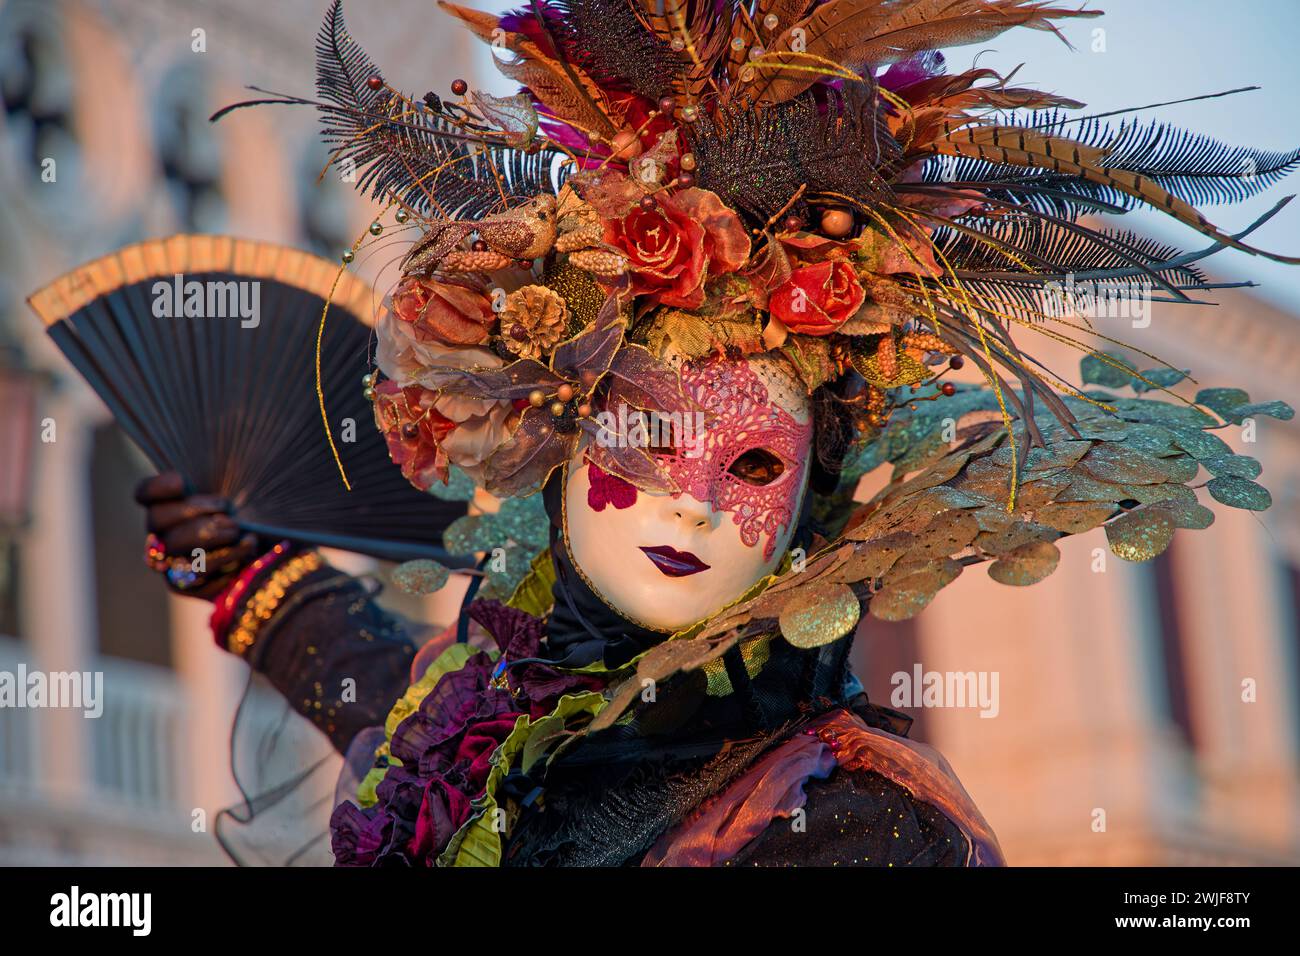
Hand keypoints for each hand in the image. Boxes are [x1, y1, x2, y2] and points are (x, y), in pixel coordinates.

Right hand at [134, 471, 261, 599]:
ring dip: (213, 538)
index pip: (145, 493)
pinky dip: (226, 561)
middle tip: (228, 515)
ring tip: (241, 533)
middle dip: (193, 512)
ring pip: (175, 548)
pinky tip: (245, 552)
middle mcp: (160, 534)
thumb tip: (206, 473)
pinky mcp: (184, 586)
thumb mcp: (241, 491)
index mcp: (168, 505)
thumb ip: (225, 476)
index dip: (157, 487)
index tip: (183, 482)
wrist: (268, 554)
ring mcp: (168, 562)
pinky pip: (197, 576)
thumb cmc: (251, 516)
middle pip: (156, 520)